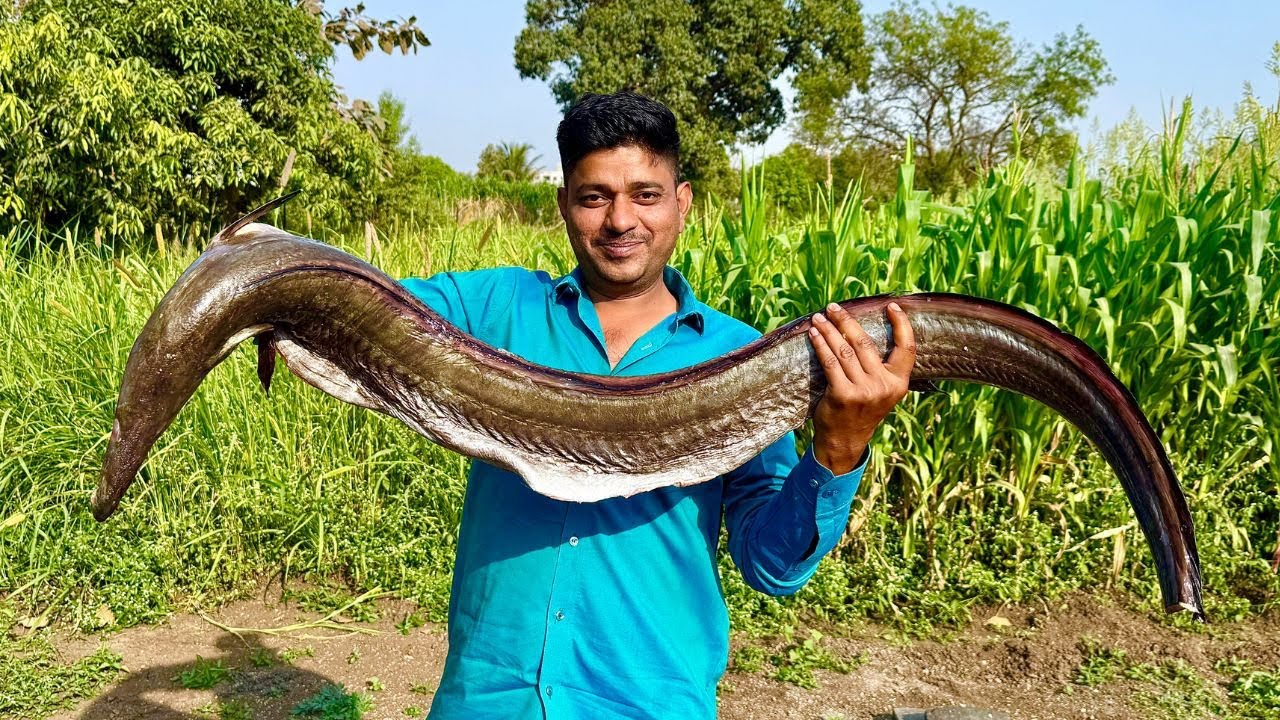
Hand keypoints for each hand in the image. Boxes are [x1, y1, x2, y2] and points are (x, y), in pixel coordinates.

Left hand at [806, 301, 915, 473]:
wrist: (846, 439)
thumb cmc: (862, 410)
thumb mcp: (882, 391)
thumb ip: (881, 368)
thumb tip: (862, 331)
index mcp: (899, 383)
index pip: (907, 348)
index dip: (902, 324)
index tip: (892, 306)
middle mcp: (884, 386)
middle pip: (864, 343)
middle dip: (846, 321)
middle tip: (833, 308)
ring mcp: (864, 391)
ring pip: (844, 350)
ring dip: (829, 330)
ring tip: (819, 318)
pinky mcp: (843, 394)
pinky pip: (830, 362)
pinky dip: (820, 345)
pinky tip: (814, 334)